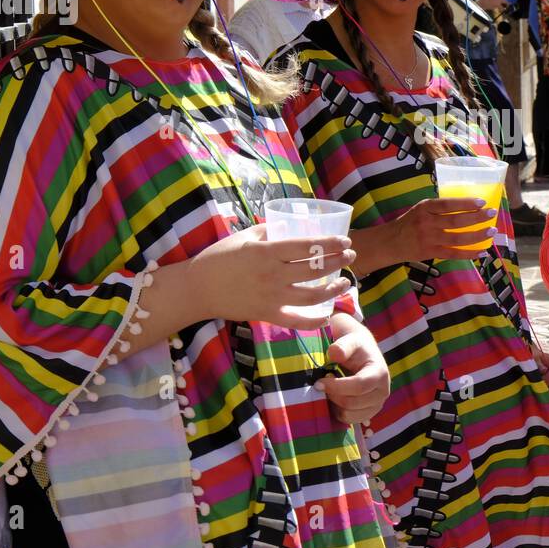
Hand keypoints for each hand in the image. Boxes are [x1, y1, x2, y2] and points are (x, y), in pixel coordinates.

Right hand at [189, 223, 354, 328]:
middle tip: (350, 257)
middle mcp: (273, 275)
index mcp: (267, 252)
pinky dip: (314, 320)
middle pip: (314, 269)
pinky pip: (296, 321)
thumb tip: (289, 226)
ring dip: (333, 289)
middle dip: (337, 262)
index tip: (345, 241)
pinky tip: (327, 314)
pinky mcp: (267, 314)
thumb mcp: (245, 237)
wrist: (198, 288)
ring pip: (312, 296)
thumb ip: (269, 232)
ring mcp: (271, 297)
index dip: (329, 244)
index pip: (307, 247)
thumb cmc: (219, 258)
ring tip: (345, 282)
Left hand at [316, 314, 389, 423]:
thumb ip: (342, 346)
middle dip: (332, 395)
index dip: (336, 386)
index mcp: (380, 373)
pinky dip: (337, 411)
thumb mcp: (350, 340)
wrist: (363, 354)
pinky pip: (348, 420)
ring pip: (349, 414)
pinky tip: (334, 397)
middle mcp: (382, 392)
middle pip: (352, 403)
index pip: (359, 386)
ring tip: (329, 389)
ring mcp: (376, 405)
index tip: (318, 382)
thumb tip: (334, 354)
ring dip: (334, 404)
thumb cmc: (355, 346)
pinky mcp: (368, 413)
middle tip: (321, 384)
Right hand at [394, 196, 498, 260]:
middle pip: (456, 221)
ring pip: (457, 238)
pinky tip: (481, 252)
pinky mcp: (430, 253)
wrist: (390, 242)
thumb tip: (467, 207)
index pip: (448, 204)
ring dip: (477, 235)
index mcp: (424, 208)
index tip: (482, 202)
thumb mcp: (420, 209)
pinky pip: (453, 254)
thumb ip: (438, 209)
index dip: (465, 203)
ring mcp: (429, 239)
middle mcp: (427, 223)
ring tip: (491, 231)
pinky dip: (468, 253)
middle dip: (477, 218)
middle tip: (492, 214)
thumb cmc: (409, 223)